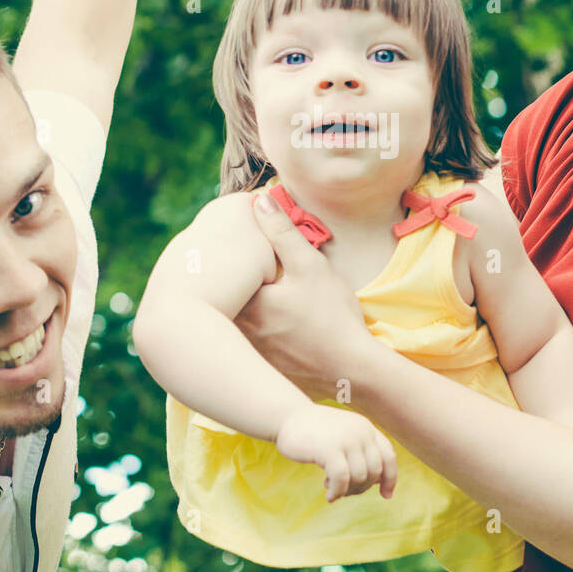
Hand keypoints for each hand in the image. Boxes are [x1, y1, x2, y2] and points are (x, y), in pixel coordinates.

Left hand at [234, 192, 377, 401]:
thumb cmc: (332, 316)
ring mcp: (247, 350)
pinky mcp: (259, 365)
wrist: (352, 370)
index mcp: (247, 303)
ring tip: (234, 285)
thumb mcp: (310, 266)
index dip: (222, 254)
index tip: (222, 239)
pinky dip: (240, 327)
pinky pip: (239, 341)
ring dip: (229, 303)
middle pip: (220, 298)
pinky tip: (260, 319)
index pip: (221, 273)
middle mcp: (238, 329)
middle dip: (223, 279)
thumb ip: (283, 233)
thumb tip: (259, 201)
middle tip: (223, 259)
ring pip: (227, 320)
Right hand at [276, 405, 398, 502]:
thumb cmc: (314, 433)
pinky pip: (342, 480)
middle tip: (344, 491)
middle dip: (362, 488)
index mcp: (366, 428)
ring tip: (332, 488)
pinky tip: (329, 495)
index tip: (386, 495)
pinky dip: (338, 492)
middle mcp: (361, 431)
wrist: (287, 417)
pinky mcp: (329, 449)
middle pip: (375, 471)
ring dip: (348, 491)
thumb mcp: (343, 436)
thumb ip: (360, 453)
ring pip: (360, 477)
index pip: (389, 456)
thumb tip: (379, 482)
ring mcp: (346, 439)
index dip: (391, 478)